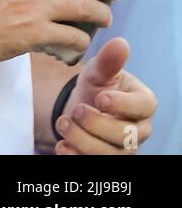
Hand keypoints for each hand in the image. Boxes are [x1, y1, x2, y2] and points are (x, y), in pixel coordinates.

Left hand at [55, 38, 154, 154]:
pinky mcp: (107, 160)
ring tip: (63, 124)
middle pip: (125, 134)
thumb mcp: (98, 71)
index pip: (144, 106)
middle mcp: (139, 129)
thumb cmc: (97, 86)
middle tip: (76, 110)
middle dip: (97, 124)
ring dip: (83, 140)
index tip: (100, 98)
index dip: (122, 104)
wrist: (81, 105)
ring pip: (110, 154)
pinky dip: (76, 156)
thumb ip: (108, 61)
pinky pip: (94, 164)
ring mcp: (124, 149)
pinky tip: (63, 146)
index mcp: (143, 103)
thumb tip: (121, 43)